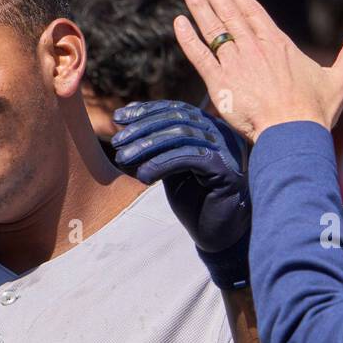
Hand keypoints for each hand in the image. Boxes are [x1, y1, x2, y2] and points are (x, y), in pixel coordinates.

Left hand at [111, 100, 250, 288]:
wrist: (217, 232)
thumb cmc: (193, 201)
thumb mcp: (169, 170)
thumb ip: (154, 150)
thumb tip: (121, 132)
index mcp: (207, 128)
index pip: (175, 110)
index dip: (146, 111)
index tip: (118, 116)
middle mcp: (219, 133)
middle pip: (177, 119)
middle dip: (142, 128)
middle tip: (117, 142)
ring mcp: (225, 149)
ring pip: (182, 135)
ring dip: (147, 145)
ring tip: (123, 159)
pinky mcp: (225, 169)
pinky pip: (190, 157)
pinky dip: (162, 164)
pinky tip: (143, 176)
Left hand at [173, 0, 342, 142]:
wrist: (291, 132)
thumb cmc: (314, 111)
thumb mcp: (340, 80)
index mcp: (279, 46)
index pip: (254, 13)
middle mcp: (255, 49)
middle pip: (230, 14)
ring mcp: (236, 64)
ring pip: (214, 29)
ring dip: (200, 6)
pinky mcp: (220, 84)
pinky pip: (200, 56)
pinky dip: (188, 39)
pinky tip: (178, 22)